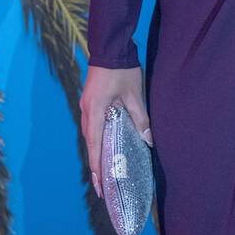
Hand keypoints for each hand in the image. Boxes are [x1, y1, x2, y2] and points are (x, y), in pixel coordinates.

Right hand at [79, 65, 150, 197]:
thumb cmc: (122, 70)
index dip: (98, 166)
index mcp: (96, 111)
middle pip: (90, 144)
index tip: (100, 184)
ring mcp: (86, 107)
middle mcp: (87, 112)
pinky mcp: (89, 102)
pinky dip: (95, 141)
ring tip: (102, 172)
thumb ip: (140, 118)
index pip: (95, 145)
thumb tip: (148, 140)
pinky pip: (91, 127)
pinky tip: (102, 148)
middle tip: (102, 187)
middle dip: (95, 166)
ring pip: (89, 136)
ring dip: (94, 154)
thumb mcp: (134, 94)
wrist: (109, 47)